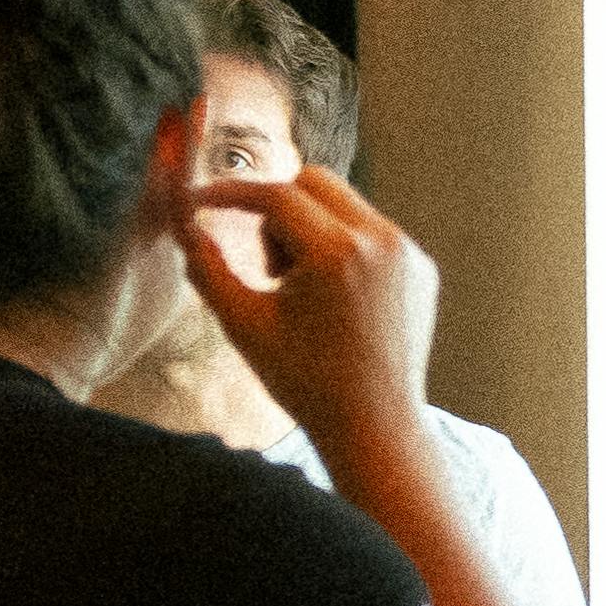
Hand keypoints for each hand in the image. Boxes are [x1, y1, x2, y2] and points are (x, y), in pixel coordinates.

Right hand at [169, 164, 441, 449]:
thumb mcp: (242, 323)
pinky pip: (372, 232)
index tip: (202, 200)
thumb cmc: (305, 380)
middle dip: (277, 207)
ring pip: (345, 205)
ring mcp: (408, 252)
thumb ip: (207, 268)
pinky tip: (333, 300)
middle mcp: (381, 240)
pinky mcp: (420, 268)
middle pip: (315, 182)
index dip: (231, 193)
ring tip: (301, 289)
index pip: (275, 194)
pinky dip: (342, 247)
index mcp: (336, 252)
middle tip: (268, 265)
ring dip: (310, 228)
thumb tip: (184, 227)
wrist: (374, 423)